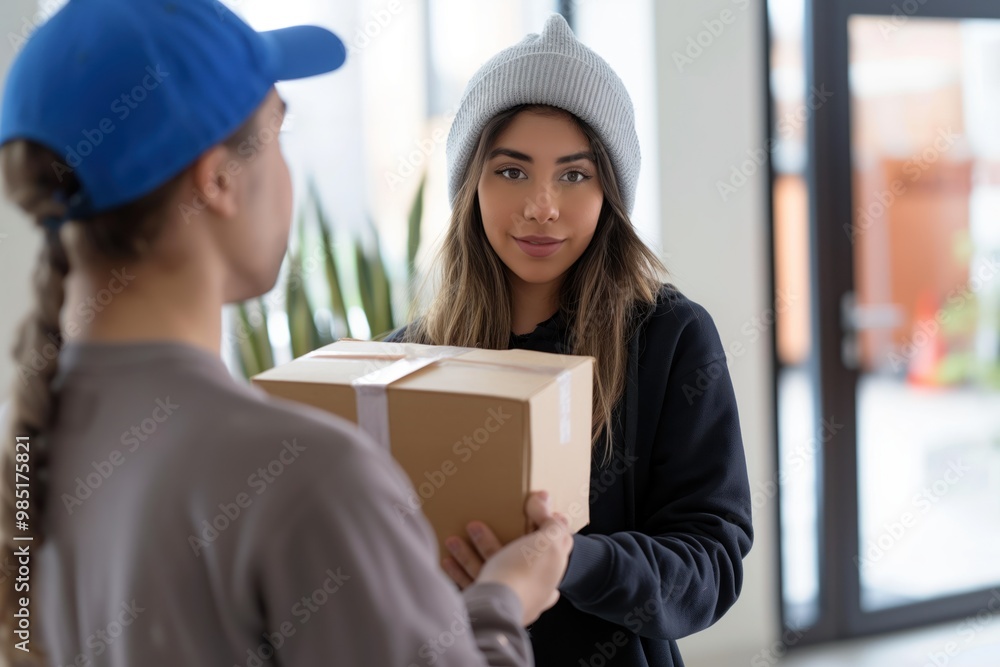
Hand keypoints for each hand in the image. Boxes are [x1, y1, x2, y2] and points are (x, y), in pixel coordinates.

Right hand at [442, 491, 572, 624]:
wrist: (494, 608)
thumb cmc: (524, 575)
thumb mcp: (549, 543)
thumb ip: (551, 523)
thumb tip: (545, 502)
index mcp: (548, 577)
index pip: (550, 551)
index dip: (543, 529)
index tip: (530, 512)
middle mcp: (528, 591)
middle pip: (510, 557)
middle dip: (492, 538)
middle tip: (475, 524)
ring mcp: (504, 599)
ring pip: (485, 569)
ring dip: (468, 552)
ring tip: (452, 538)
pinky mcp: (483, 606)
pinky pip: (468, 584)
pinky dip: (457, 571)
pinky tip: (446, 561)